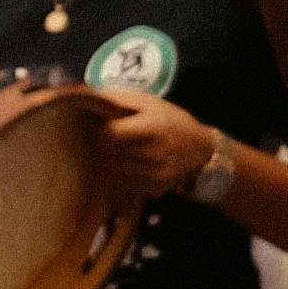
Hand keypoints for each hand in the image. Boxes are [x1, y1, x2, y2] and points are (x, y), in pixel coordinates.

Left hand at [91, 90, 225, 198]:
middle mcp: (154, 153)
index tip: (105, 127)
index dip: (102, 130)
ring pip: (113, 170)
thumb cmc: (169, 120)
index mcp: (152, 128)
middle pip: (108, 153)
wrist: (199, 148)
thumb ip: (118, 99)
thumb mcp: (147, 102)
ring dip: (113, 161)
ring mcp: (154, 175)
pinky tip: (135, 164)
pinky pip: (125, 183)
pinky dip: (124, 174)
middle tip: (113, 139)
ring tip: (125, 150)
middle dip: (105, 145)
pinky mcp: (154, 189)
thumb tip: (88, 98)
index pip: (109, 134)